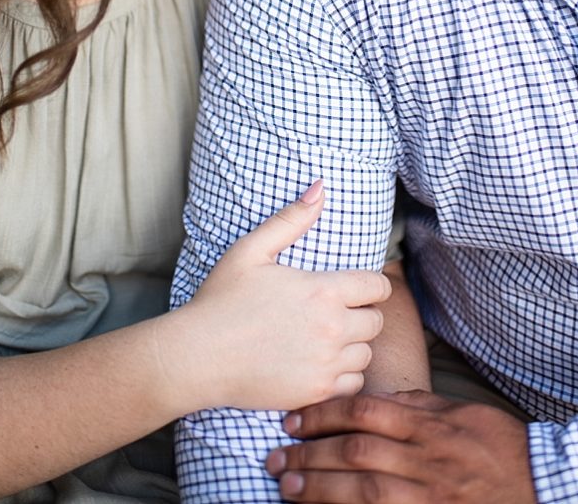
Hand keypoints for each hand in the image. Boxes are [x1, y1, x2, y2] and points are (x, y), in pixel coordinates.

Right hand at [178, 181, 390, 411]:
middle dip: (360, 314)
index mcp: (323, 291)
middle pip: (376, 322)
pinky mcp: (318, 391)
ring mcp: (327, 363)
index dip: (370, 285)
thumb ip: (290, 220)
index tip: (354, 288)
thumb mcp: (250, 251)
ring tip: (325, 338)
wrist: (199, 355)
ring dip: (353, 344)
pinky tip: (319, 363)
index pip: (378, 287)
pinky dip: (343, 374)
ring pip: (366, 353)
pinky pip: (353, 383)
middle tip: (333, 312)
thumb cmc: (221, 300)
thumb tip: (320, 188)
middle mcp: (333, 329)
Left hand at [267, 390, 534, 503]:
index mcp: (431, 426)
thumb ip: (416, 405)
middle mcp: (428, 460)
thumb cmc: (500, 446)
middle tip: (274, 456)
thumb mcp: (461, 412)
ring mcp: (433, 496)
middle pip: (356, 453)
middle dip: (310, 455)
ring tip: (287, 487)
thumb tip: (372, 397)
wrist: (548, 488)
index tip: (292, 421)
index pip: (364, 413)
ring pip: (366, 492)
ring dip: (321, 490)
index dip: (322, 415)